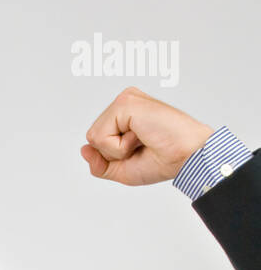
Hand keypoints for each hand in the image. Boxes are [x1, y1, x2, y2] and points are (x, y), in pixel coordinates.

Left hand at [81, 87, 212, 185]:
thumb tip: (83, 149)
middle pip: (93, 138)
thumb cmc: (163, 160)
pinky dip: (119, 147)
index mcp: (125, 114)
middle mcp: (124, 102)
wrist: (186, 157)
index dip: (112, 157)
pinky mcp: (125, 102)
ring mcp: (125, 99)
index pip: (97, 141)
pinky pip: (102, 137)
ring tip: (143, 140)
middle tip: (142, 146)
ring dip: (117, 150)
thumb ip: (100, 164)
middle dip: (113, 154)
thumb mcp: (123, 170)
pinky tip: (141, 136)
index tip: (140, 151)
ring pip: (95, 137)